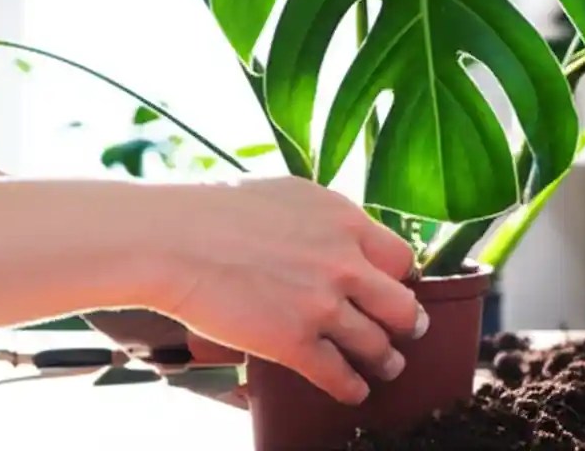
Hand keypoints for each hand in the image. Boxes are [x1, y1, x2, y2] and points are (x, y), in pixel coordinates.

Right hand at [154, 177, 424, 404]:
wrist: (176, 240)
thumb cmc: (219, 210)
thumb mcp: (289, 193)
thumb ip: (325, 216)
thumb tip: (341, 230)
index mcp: (345, 221)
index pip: (400, 257)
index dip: (401, 277)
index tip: (398, 286)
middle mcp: (344, 263)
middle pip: (401, 305)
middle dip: (408, 322)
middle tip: (409, 329)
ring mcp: (322, 305)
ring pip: (377, 345)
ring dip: (386, 360)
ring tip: (387, 366)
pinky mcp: (294, 342)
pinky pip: (339, 375)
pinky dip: (350, 387)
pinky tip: (353, 391)